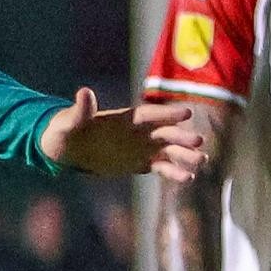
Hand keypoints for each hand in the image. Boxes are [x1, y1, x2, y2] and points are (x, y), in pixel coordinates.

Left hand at [44, 91, 210, 185]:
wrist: (68, 149)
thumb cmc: (68, 130)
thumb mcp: (71, 121)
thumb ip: (81, 109)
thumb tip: (84, 92)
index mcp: (127, 117)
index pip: (151, 114)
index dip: (167, 114)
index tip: (186, 113)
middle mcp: (139, 131)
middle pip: (166, 132)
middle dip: (182, 136)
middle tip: (199, 140)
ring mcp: (141, 147)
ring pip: (169, 150)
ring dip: (185, 155)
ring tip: (202, 161)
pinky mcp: (140, 163)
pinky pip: (161, 167)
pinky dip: (174, 172)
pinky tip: (188, 178)